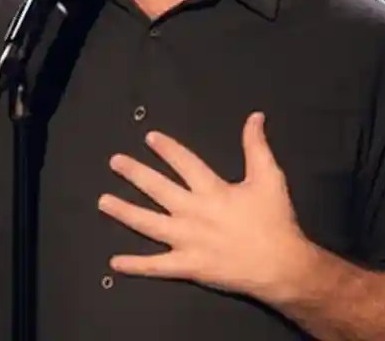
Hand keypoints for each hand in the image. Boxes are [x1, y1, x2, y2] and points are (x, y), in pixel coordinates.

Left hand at [97, 111, 318, 302]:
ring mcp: (187, 240)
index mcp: (212, 190)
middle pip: (157, 188)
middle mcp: (193, 212)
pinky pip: (156, 267)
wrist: (281, 265)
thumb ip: (257, 146)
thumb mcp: (269, 177)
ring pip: (148, 224)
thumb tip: (254, 117)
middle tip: (115, 162)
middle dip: (134, 173)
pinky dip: (135, 265)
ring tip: (103, 201)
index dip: (166, 148)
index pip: (184, 163)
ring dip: (124, 211)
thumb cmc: (275, 221)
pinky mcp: (188, 266)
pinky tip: (115, 262)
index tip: (149, 138)